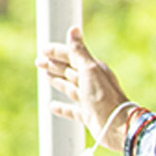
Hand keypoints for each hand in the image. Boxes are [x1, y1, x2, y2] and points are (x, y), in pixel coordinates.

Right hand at [34, 26, 136, 148]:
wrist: (117, 125)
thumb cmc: (104, 96)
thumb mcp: (90, 70)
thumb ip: (80, 52)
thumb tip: (74, 29)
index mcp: (94, 70)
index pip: (73, 57)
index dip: (58, 52)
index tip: (42, 49)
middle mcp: (93, 84)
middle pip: (70, 71)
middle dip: (55, 65)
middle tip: (39, 61)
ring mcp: (91, 100)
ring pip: (71, 88)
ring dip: (58, 81)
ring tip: (46, 76)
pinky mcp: (89, 115)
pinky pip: (72, 110)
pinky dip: (62, 108)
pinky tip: (52, 106)